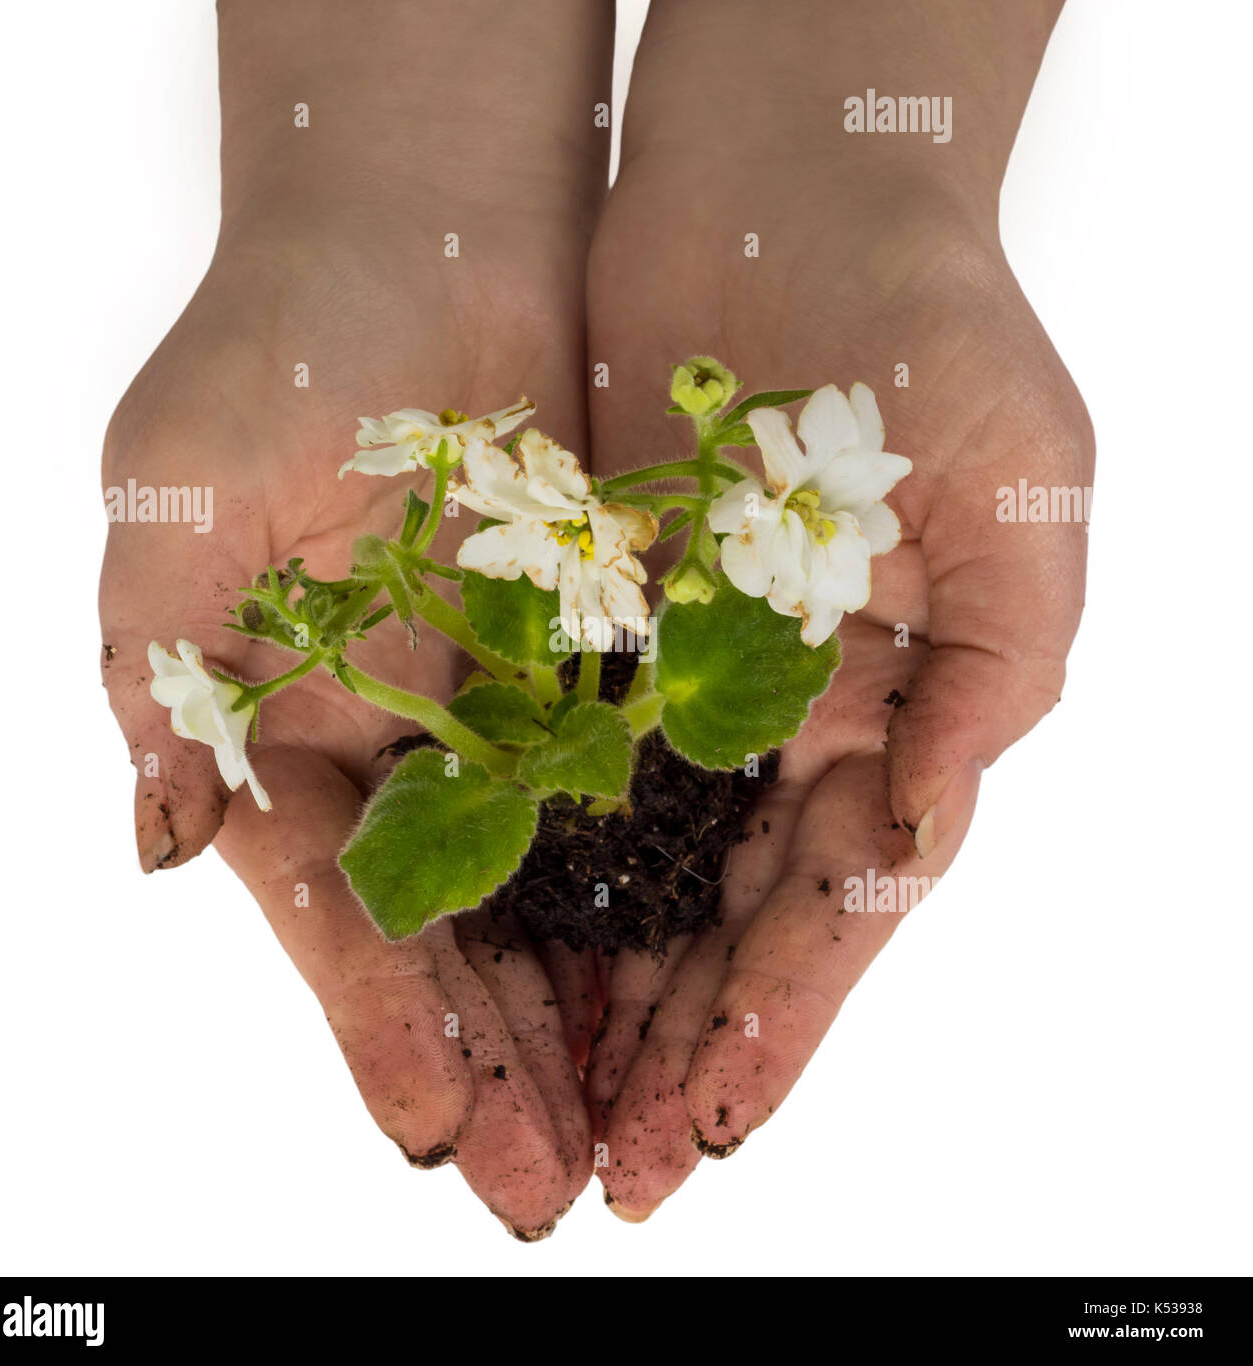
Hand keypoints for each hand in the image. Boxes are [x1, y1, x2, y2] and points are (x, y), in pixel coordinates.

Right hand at [100, 0, 610, 1238]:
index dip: (383, 1025)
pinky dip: (668, 878)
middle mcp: (404, 742)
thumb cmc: (271, 353)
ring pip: (559, 887)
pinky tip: (699, 968)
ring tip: (640, 1127)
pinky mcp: (603, 651)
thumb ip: (160, 681)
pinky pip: (643, 784)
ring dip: (593, 1006)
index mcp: (293, 734)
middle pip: (457, 933)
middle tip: (556, 1187)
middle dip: (504, 1059)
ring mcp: (509, 704)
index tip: (437, 1131)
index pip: (338, 912)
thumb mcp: (179, 512)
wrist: (416, 231)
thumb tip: (160, 845)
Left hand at [583, 0, 1090, 1216]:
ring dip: (594, 986)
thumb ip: (985, 687)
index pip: (833, 905)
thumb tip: (921, 847)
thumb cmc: (929, 332)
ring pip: (633, 871)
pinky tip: (491, 946)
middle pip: (723, 917)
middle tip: (616, 1168)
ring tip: (548, 1101)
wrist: (786, 196)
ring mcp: (683, 680)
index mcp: (891, 711)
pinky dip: (526, 862)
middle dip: (674, 1042)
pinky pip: (553, 763)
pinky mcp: (590, 624)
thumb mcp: (1015, 507)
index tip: (715, 1124)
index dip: (778, 1021)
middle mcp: (784, 718)